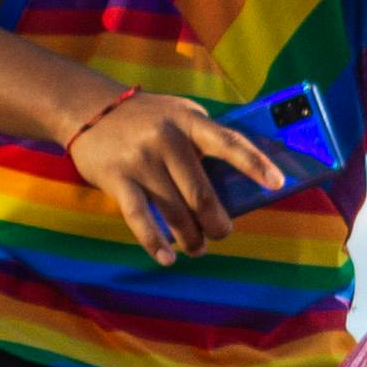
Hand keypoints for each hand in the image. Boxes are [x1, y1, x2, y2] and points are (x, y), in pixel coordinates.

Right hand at [64, 87, 281, 262]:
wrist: (88, 108)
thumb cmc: (147, 118)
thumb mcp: (180, 116)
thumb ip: (205, 140)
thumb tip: (239, 182)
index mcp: (189, 121)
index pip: (229, 143)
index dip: (255, 164)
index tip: (277, 183)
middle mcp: (166, 138)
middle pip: (201, 192)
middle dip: (216, 222)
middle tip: (222, 233)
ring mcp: (140, 160)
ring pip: (175, 210)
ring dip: (190, 237)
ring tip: (198, 247)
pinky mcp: (117, 178)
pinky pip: (140, 218)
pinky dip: (155, 242)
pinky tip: (167, 258)